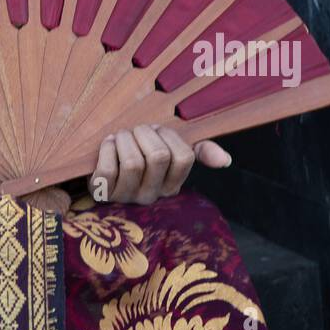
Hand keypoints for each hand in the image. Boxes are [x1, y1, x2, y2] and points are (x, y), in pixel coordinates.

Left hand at [88, 123, 231, 204]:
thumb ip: (200, 151)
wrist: (104, 164)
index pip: (184, 157)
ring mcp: (127, 197)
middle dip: (144, 133)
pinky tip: (108, 145)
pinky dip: (106, 150)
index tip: (157, 131)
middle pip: (158, 156)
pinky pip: (107, 170)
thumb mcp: (170, 149)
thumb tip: (226, 160)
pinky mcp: (103, 194)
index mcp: (172, 184)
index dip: (169, 136)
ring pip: (133, 163)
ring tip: (120, 138)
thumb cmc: (140, 152)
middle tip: (135, 132)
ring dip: (124, 140)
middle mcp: (152, 195)